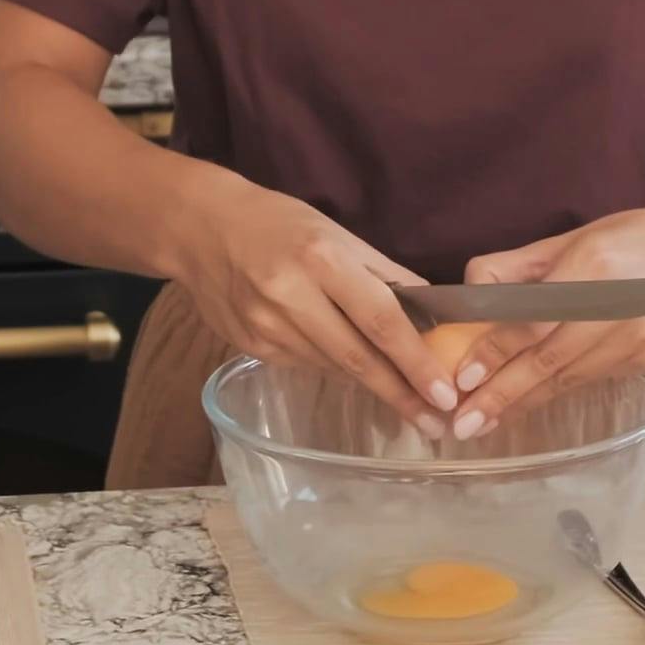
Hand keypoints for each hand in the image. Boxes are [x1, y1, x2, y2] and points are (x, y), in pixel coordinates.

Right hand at [171, 179, 448, 424]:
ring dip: (372, 385)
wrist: (200, 228)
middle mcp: (291, 296)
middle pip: (357, 357)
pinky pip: (306, 366)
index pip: (380, 319)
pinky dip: (336, 370)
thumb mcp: (337, 233)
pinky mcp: (250, 346)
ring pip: (333, 367)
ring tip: (407, 402)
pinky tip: (353, 372)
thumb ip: (385, 273)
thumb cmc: (279, 223)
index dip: (415, 361)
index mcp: (321, 258)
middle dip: (401, 394)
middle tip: (436, 422)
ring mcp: (266, 327)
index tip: (444, 393)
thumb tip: (433, 312)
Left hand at [447, 202, 644, 439]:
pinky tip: (523, 405)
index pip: (536, 316)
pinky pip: (588, 379)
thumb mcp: (574, 237)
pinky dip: (552, 393)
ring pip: (568, 378)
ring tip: (481, 422)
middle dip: (502, 394)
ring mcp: (638, 340)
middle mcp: (620, 307)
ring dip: (521, 403)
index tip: (464, 377)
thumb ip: (518, 268)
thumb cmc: (633, 239)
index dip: (497, 349)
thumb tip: (467, 296)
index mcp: (596, 265)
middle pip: (549, 358)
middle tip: (462, 423)